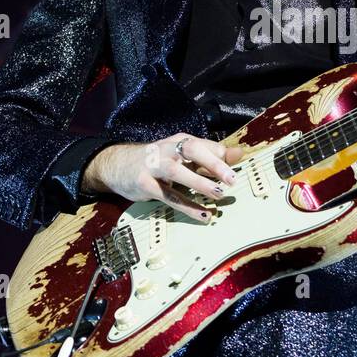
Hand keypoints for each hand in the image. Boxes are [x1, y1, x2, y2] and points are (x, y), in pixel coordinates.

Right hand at [79, 133, 243, 223]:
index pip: (203, 144)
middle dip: (212, 163)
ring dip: (199, 183)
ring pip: (177, 172)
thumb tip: (239, 153)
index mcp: (178, 141)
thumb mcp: (182, 156)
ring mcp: (154, 167)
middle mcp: (166, 150)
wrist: (117, 165)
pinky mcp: (145, 185)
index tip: (238, 164)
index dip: (220, 154)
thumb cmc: (157, 161)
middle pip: (191, 150)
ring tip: (219, 195)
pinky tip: (203, 215)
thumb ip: (211, 156)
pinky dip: (187, 207)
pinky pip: (168, 196)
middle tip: (232, 179)